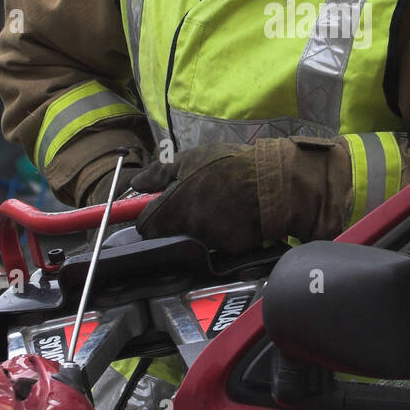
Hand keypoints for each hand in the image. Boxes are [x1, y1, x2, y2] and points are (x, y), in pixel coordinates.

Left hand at [133, 144, 264, 252]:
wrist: (274, 182)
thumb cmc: (230, 165)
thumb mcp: (191, 159)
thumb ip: (160, 173)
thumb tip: (136, 184)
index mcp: (174, 208)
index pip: (147, 227)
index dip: (152, 217)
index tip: (162, 209)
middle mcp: (188, 230)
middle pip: (172, 234)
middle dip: (179, 223)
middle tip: (196, 203)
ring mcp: (210, 242)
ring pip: (196, 239)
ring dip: (203, 227)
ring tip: (221, 204)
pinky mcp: (232, 250)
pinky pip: (221, 244)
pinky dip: (225, 233)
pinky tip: (236, 216)